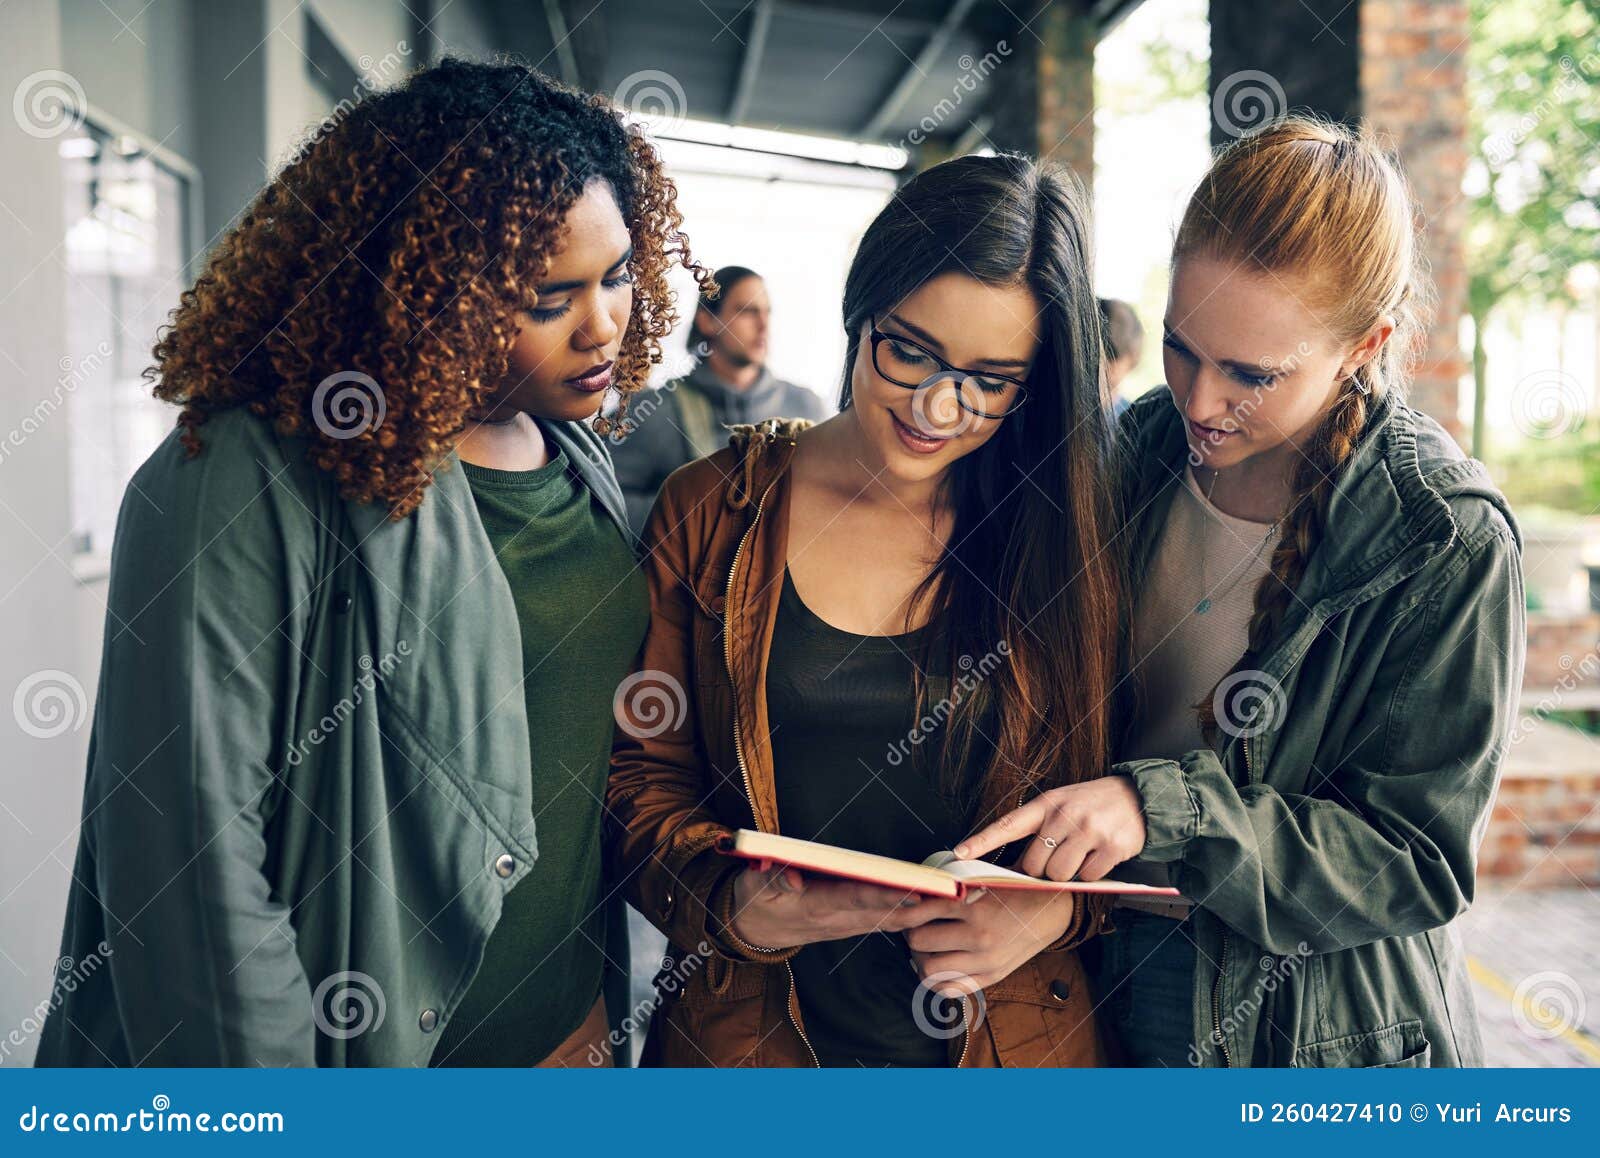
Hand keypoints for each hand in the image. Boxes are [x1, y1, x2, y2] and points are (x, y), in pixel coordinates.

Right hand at [728, 865, 949, 949]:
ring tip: (956, 898)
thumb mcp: (753, 886)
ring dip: (924, 911)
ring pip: (892, 920)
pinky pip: (887, 922)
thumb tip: (792, 879)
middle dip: (920, 904)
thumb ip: (772, 879)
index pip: (856, 898)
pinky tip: (936, 906)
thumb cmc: (756, 901)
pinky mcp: (852, 924)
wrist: (755, 931)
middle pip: (885, 912)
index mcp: (815, 907)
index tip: (913, 889)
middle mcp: (838, 919)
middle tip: (952, 894)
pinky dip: (913, 914)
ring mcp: (847, 925)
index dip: (885, 895)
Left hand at [904, 888, 1075, 992]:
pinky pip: (951, 989)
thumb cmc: (1013, 888)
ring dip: (919, 959)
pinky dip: (936, 980)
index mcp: (974, 905)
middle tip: (913, 927)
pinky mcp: (992, 977)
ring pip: (930, 971)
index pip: (920, 912)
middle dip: (910, 933)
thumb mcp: (983, 878)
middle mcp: (979, 936)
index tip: (903, 908)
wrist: (1051, 910)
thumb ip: (951, 884)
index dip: (904, 910)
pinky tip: (938, 965)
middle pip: (919, 943)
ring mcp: (985, 961)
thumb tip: (914, 889)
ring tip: (925, 947)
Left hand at [954, 775, 1145, 881]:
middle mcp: (1065, 814)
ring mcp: (1089, 830)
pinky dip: (1091, 875)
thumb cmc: (1090, 805)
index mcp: (1046, 803)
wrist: (1138, 797)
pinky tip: (1099, 857)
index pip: (1007, 825)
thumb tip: (1016, 870)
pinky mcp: (1111, 846)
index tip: (959, 855)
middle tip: (1059, 857)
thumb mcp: (1061, 806)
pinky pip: (1087, 878)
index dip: (981, 841)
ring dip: (1067, 874)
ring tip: (1080, 855)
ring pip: (1059, 875)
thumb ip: (1038, 831)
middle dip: (1042, 870)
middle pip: (1035, 864)